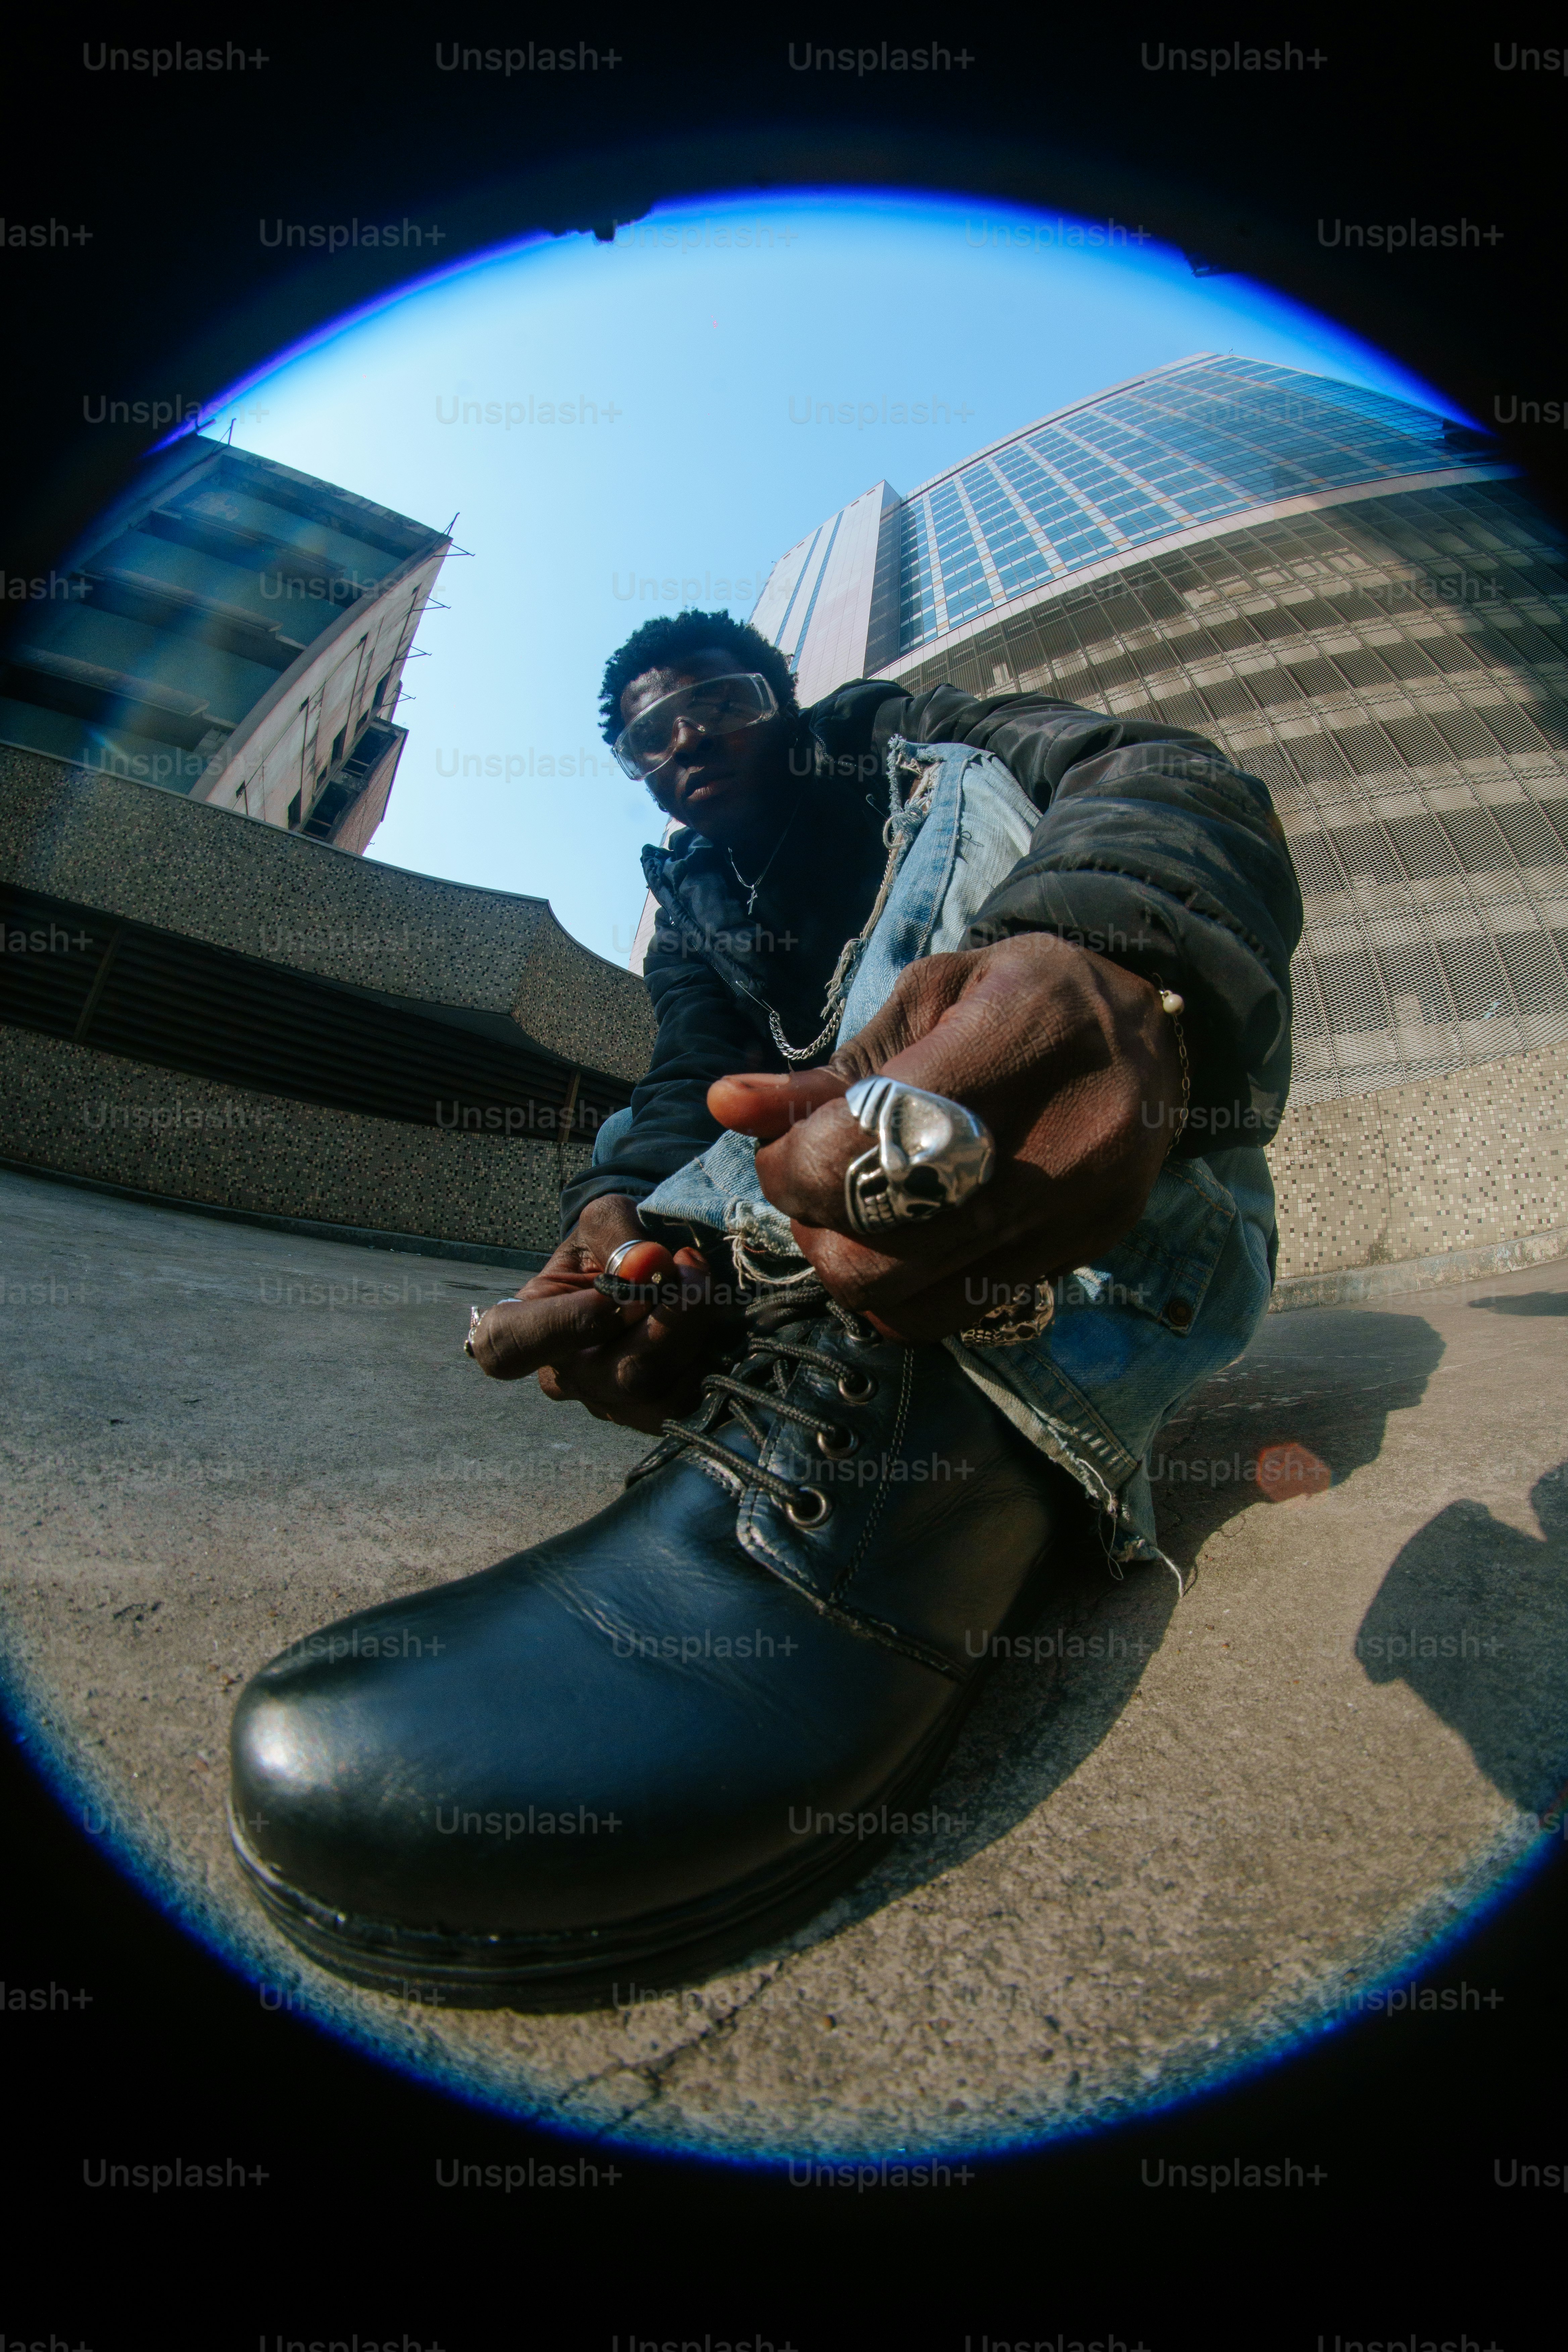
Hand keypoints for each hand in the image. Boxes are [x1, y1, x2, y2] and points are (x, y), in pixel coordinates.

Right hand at [467, 1194, 741, 1432]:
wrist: (640, 1268)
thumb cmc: (610, 1241)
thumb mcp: (604, 1218)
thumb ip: (619, 1235)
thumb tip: (648, 1268)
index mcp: (523, 1326)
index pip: (512, 1347)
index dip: (570, 1324)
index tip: (618, 1291)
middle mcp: (563, 1376)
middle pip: (621, 1375)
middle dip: (673, 1320)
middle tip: (692, 1268)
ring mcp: (608, 1403)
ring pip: (663, 1391)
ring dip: (698, 1335)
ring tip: (703, 1289)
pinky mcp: (652, 1415)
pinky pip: (691, 1401)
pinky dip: (711, 1357)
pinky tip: (711, 1323)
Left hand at [708, 934, 1181, 1343]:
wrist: (1154, 1033)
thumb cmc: (1025, 998)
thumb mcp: (933, 998)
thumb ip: (834, 1068)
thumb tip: (728, 1105)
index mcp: (1011, 1044)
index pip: (861, 1150)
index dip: (790, 1165)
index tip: (780, 1149)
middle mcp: (1053, 1142)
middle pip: (877, 1249)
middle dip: (814, 1227)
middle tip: (814, 1186)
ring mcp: (1071, 1213)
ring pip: (907, 1299)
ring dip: (850, 1268)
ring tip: (854, 1216)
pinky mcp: (1078, 1255)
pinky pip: (956, 1315)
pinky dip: (904, 1295)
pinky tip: (905, 1243)